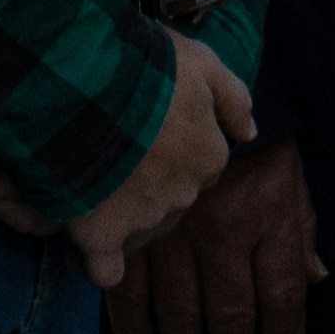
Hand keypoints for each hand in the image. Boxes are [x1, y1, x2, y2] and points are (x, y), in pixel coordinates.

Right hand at [0, 31, 246, 286]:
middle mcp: (182, 194)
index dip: (170, 151)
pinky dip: (96, 261)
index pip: (198, 166)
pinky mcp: (101, 235)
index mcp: (207, 156)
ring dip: (120, 213)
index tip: (145, 134)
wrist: (87, 81)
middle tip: (114, 153)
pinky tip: (83, 244)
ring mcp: (141, 217)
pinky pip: (105, 269)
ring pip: (139, 229)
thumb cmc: (145, 67)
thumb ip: (232, 98)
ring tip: (87, 181)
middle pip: (169, 199)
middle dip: (147, 184)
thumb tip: (251, 131)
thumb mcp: (202, 63)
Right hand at [100, 132, 314, 333]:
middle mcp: (225, 229)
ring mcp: (175, 228)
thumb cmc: (247, 131)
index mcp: (270, 215)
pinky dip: (131, 322)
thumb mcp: (289, 172)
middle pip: (232, 312)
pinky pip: (129, 284)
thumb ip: (301, 227)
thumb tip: (315, 279)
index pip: (283, 295)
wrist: (185, 81)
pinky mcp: (133, 221)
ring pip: (180, 308)